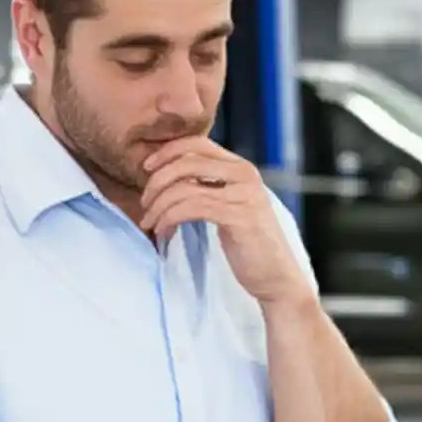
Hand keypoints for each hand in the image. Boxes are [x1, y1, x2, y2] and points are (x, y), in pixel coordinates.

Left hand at [140, 137, 309, 304]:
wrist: (276, 277)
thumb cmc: (249, 246)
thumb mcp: (230, 207)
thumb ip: (210, 187)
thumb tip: (171, 175)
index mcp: (242, 168)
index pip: (197, 143)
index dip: (167, 152)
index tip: (146, 170)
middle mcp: (245, 175)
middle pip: (186, 161)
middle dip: (157, 181)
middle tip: (144, 203)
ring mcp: (243, 194)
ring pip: (184, 187)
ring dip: (159, 206)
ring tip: (150, 223)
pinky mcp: (237, 216)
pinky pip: (190, 208)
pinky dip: (169, 218)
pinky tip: (164, 232)